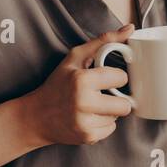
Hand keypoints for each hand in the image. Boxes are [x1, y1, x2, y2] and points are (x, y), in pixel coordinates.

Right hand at [20, 24, 134, 146]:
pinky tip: (88, 118)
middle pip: (125, 105)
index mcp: (82, 80)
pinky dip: (103, 124)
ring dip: (109, 112)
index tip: (106, 79)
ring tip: (92, 106)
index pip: (122, 78)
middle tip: (103, 95)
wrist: (36, 117)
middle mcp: (84, 103)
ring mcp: (85, 123)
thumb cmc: (58, 84)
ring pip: (118, 117)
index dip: (116, 78)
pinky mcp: (87, 137)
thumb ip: (104, 42)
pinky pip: (110, 130)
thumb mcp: (75, 58)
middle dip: (117, 99)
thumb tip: (130, 28)